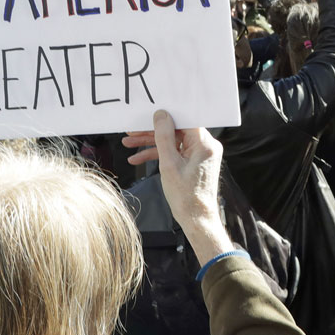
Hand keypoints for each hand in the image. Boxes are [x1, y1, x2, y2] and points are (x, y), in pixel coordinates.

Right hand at [125, 111, 231, 261]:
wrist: (196, 219)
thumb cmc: (186, 196)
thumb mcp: (169, 164)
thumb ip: (163, 137)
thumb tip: (161, 115)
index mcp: (204, 144)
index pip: (184, 119)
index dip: (164, 116)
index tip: (146, 116)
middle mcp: (206, 146)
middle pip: (176, 130)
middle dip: (152, 132)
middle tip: (131, 132)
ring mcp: (200, 154)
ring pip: (173, 141)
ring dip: (151, 144)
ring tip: (128, 145)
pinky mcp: (195, 161)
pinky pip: (176, 152)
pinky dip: (159, 155)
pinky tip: (138, 159)